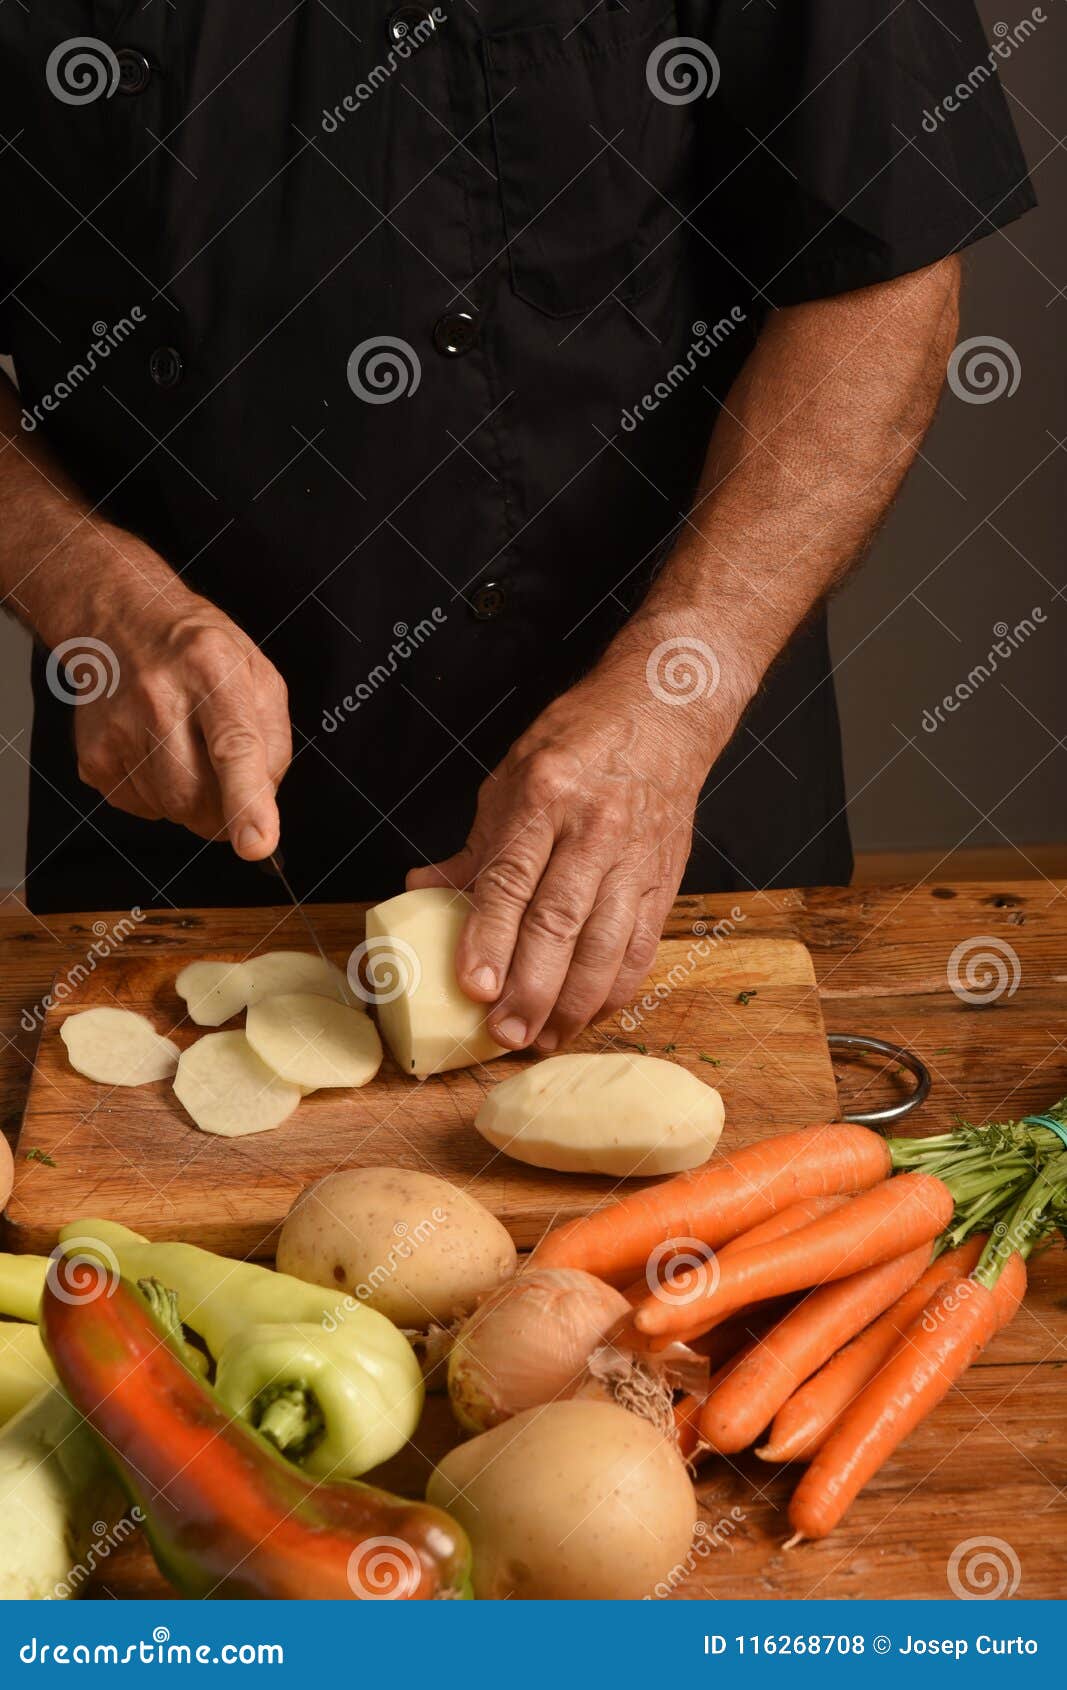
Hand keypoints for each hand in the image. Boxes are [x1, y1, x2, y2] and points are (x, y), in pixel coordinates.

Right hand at [65, 567, 290, 858]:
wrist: (121, 624)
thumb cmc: (200, 655)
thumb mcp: (259, 677)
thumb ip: (274, 744)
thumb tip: (262, 809)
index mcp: (213, 672)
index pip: (233, 746)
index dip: (247, 802)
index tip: (257, 843)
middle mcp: (159, 697)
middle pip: (196, 796)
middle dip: (223, 811)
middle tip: (226, 779)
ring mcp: (117, 729)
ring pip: (170, 810)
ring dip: (191, 800)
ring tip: (186, 748)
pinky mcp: (92, 756)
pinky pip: (141, 809)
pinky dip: (160, 796)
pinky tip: (157, 753)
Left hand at [408, 642, 726, 1050]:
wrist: (663, 714)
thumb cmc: (578, 743)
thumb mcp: (510, 780)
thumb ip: (474, 847)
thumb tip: (420, 892)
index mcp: (544, 797)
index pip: (512, 880)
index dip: (491, 938)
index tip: (475, 987)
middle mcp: (594, 829)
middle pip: (561, 922)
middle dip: (532, 987)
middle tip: (505, 1033)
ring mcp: (636, 857)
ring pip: (606, 945)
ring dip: (574, 1002)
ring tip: (543, 1037)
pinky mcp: (665, 879)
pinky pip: (642, 946)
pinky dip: (616, 988)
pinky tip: (591, 1013)